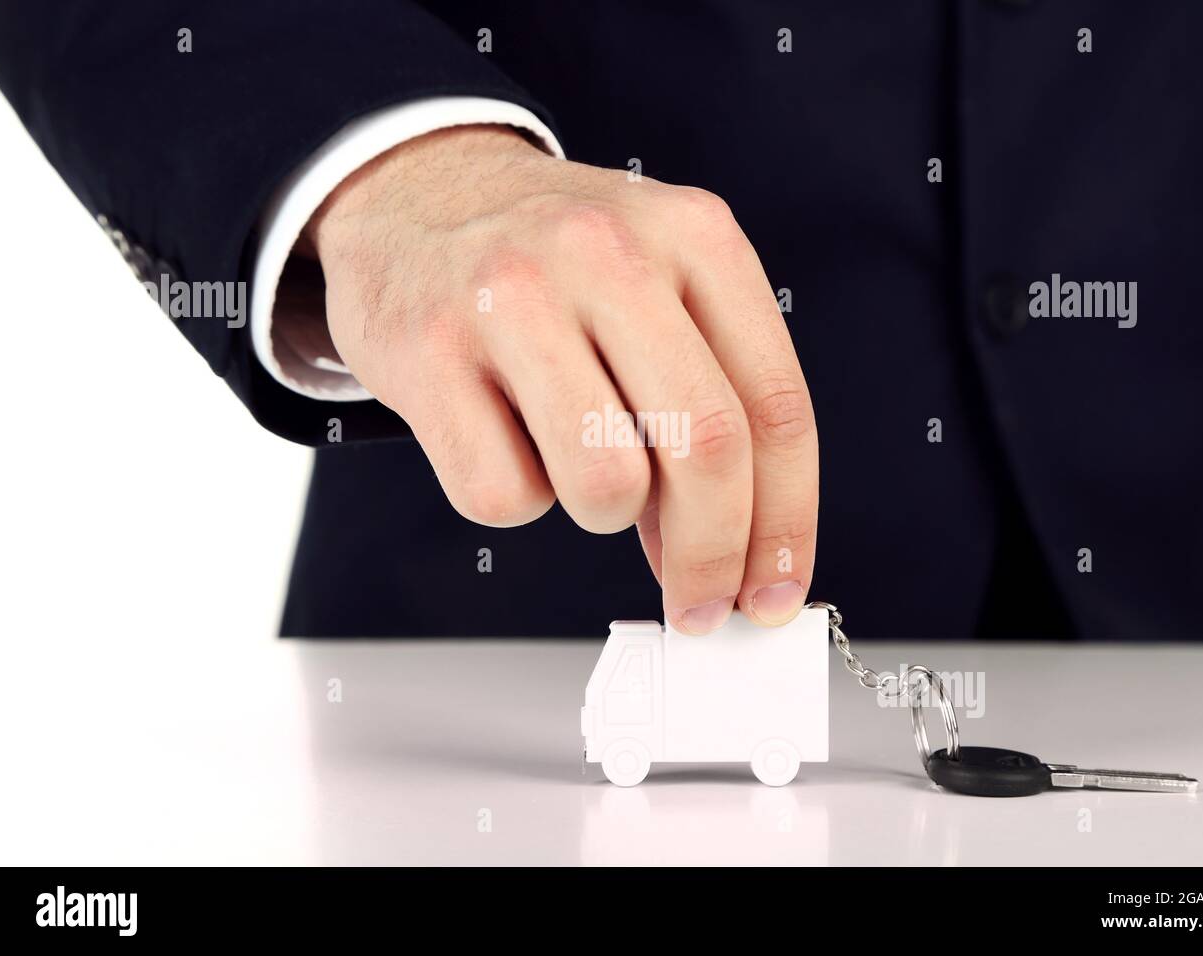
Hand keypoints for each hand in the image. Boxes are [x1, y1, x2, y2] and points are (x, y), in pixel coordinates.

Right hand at [307, 124, 818, 632]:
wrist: (416, 189)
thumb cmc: (555, 263)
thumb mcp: (657, 291)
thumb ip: (704, 406)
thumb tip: (729, 559)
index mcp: (694, 235)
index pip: (775, 408)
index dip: (785, 523)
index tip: (772, 593)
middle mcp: (609, 253)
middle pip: (706, 449)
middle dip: (712, 555)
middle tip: (697, 602)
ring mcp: (513, 297)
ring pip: (605, 485)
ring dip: (601, 511)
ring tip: (574, 458)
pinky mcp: (430, 350)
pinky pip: (503, 495)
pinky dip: (515, 496)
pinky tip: (504, 436)